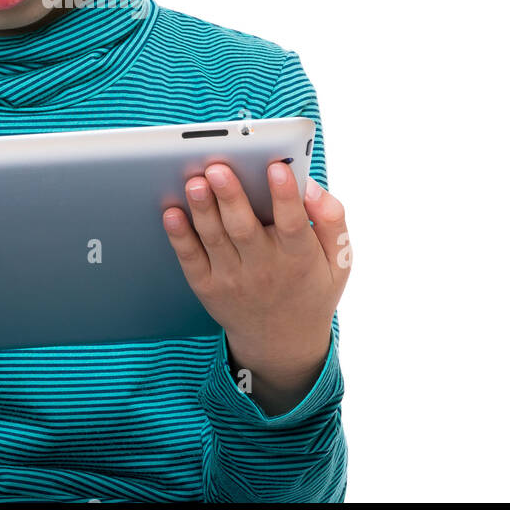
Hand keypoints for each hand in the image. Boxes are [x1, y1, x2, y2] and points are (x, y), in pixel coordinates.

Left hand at [162, 163, 350, 385]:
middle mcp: (264, 269)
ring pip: (214, 239)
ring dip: (202, 209)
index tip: (276, 167)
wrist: (281, 342)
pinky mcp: (208, 287)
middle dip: (230, 196)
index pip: (293, 223)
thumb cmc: (310, 286)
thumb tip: (311, 187)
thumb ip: (330, 219)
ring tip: (194, 182)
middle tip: (217, 168)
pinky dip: (179, 236)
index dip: (284, 195)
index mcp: (299, 257)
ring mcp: (233, 280)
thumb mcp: (337, 259)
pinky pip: (191, 259)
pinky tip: (171, 213)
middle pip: (244, 228)